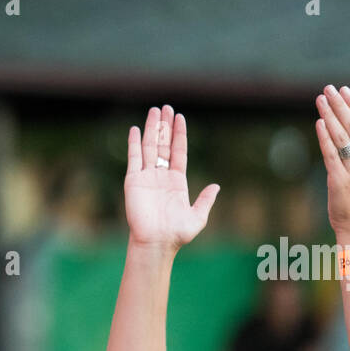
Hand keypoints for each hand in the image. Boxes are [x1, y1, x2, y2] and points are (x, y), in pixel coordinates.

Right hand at [124, 105, 219, 249]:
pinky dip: (134, 144)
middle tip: (166, 107)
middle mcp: (161, 176)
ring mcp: (146, 178)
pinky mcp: (133, 181)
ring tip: (154, 110)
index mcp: (177, 181)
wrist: (156, 243)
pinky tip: (135, 129)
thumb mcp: (198, 217)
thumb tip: (216, 186)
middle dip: (165, 126)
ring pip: (150, 147)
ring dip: (152, 128)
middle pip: (164, 144)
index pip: (179, 151)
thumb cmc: (177, 234)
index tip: (180, 118)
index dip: (180, 134)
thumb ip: (206, 200)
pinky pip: (133, 159)